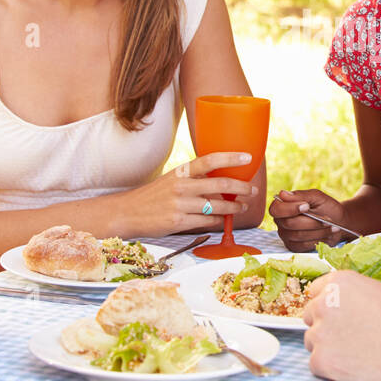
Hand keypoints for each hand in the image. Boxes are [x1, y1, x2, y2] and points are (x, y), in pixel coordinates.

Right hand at [116, 152, 257, 236]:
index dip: (230, 158)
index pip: (209, 160)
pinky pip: (207, 220)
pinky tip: (223, 218)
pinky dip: (218, 219)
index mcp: (181, 172)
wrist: (128, 213)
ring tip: (242, 206)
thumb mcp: (171, 180)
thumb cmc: (152, 196)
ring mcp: (180, 205)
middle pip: (219, 184)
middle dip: (241, 187)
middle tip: (252, 190)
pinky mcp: (178, 222)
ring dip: (234, 207)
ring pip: (217, 206)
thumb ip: (193, 180)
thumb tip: (220, 183)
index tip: (247, 157)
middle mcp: (181, 186)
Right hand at [270, 189, 352, 251]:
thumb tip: (283, 194)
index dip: (289, 209)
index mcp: (283, 206)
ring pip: (298, 235)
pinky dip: (317, 240)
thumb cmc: (326, 207)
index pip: (276, 209)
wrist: (338, 221)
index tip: (306, 206)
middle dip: (311, 222)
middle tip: (327, 219)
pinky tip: (327, 235)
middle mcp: (281, 221)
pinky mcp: (294, 246)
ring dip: (317, 231)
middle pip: (289, 224)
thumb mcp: (316, 197)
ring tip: (331, 226)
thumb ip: (301, 195)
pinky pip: (302, 245)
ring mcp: (286, 235)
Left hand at [303, 271, 380, 380]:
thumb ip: (352, 294)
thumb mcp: (377, 292)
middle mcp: (323, 304)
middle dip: (325, 326)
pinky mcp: (320, 360)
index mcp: (338, 283)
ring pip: (311, 341)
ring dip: (326, 347)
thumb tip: (343, 304)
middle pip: (310, 315)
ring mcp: (319, 332)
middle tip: (347, 337)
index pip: (315, 291)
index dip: (327, 305)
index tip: (336, 316)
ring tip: (353, 352)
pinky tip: (351, 365)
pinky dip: (330, 368)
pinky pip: (315, 364)